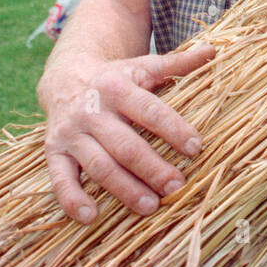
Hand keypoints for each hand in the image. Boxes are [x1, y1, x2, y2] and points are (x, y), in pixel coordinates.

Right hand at [38, 44, 216, 223]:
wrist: (64, 78)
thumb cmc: (115, 78)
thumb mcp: (143, 66)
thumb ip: (177, 63)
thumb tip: (213, 50)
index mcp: (116, 87)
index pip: (149, 111)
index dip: (174, 129)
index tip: (196, 148)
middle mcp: (92, 111)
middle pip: (125, 145)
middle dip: (152, 168)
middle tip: (177, 186)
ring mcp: (71, 134)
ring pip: (99, 165)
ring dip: (123, 188)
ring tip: (150, 206)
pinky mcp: (54, 152)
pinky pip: (60, 179)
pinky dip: (72, 200)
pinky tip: (91, 216)